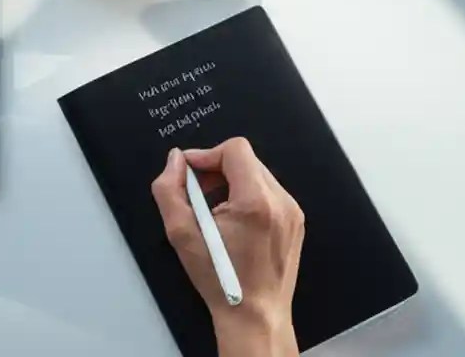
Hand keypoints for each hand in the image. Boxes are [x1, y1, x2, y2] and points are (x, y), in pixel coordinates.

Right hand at [152, 139, 304, 356]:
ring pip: (258, 174)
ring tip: (214, 211)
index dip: (207, 155)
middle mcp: (281, 202)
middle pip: (246, 160)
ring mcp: (292, 212)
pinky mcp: (295, 221)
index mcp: (255, 202)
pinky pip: (269, 193)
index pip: (235, 149)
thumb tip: (175, 161)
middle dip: (217, 169)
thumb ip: (169, 191)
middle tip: (197, 193)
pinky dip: (248, 197)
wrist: (255, 315)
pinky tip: (233, 222)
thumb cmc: (221, 281)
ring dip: (232, 183)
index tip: (189, 172)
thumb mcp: (181, 235)